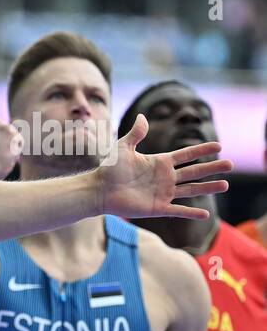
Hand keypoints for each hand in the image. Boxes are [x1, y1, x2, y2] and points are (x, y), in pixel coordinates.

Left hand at [97, 114, 232, 219]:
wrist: (99, 190)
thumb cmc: (109, 169)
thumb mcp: (123, 148)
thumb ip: (136, 134)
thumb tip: (143, 116)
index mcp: (160, 162)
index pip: (186, 155)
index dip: (202, 150)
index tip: (219, 146)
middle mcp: (165, 178)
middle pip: (194, 171)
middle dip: (212, 168)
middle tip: (231, 165)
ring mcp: (163, 193)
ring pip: (191, 190)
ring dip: (208, 188)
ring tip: (225, 185)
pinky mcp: (157, 208)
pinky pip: (178, 210)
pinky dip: (191, 212)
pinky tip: (206, 213)